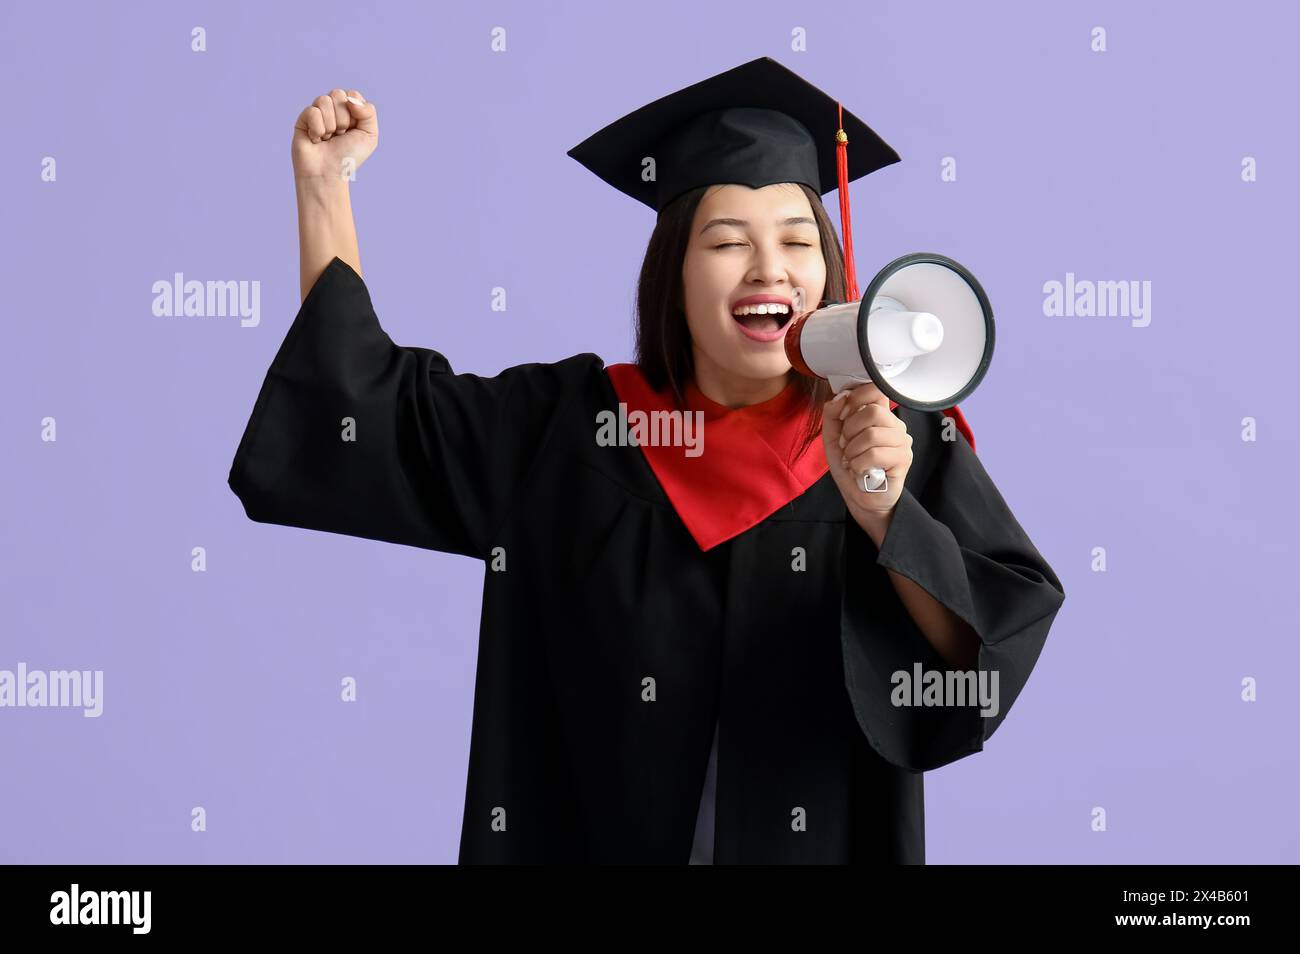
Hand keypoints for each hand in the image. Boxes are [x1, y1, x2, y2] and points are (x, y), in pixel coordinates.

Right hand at [292, 88, 378, 179]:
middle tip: (340, 135)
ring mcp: (317, 113)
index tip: (353, 129)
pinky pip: (312, 111)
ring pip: (324, 100)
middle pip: (338, 94)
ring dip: (330, 125)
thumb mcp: (369, 135)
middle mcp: (333, 109)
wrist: (329, 173)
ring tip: (328, 139)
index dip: (355, 112)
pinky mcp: (303, 119)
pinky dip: (317, 129)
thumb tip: (351, 98)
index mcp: (350, 110)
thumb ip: (369, 112)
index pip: (352, 94)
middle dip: (342, 119)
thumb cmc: (349, 156)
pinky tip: (316, 140)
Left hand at [821, 381, 912, 527]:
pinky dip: (859, 464)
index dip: (854, 400)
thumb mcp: (833, 438)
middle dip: (850, 431)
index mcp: (879, 415)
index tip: (842, 418)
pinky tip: (860, 470)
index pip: (874, 389)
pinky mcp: (904, 459)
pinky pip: (875, 454)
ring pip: (872, 434)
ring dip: (852, 451)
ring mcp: (902, 441)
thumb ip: (832, 415)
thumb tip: (840, 396)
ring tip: (852, 461)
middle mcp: (894, 425)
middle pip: (872, 411)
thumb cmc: (850, 466)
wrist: (860, 497)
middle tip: (846, 446)